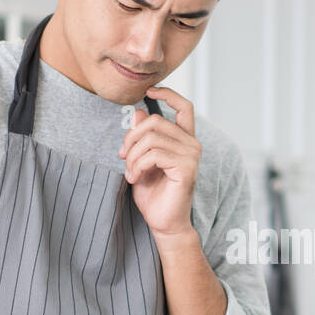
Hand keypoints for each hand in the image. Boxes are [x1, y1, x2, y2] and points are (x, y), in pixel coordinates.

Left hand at [120, 85, 200, 238]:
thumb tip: (138, 112)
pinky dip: (137, 165)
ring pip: (150, 138)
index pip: (184, 106)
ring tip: (129, 172)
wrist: (163, 223)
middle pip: (154, 121)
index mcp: (184, 139)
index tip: (149, 92)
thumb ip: (141, 137)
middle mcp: (192, 144)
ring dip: (132, 156)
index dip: (167, 94)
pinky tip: (134, 178)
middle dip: (131, 138)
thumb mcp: (141, 160)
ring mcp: (192, 155)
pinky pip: (154, 154)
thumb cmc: (154, 194)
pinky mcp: (186, 168)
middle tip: (122, 156)